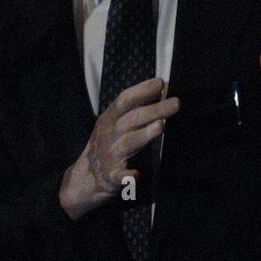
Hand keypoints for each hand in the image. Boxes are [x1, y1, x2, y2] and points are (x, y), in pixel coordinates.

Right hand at [59, 77, 179, 220]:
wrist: (85, 177)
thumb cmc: (106, 145)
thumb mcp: (113, 123)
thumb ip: (133, 109)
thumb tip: (159, 91)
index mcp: (109, 118)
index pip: (125, 100)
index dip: (142, 90)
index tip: (160, 83)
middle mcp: (109, 134)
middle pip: (132, 119)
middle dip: (154, 110)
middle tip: (175, 103)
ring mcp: (109, 155)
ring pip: (128, 143)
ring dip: (144, 134)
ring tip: (160, 126)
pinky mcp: (110, 177)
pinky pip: (118, 176)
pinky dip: (126, 176)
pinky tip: (136, 175)